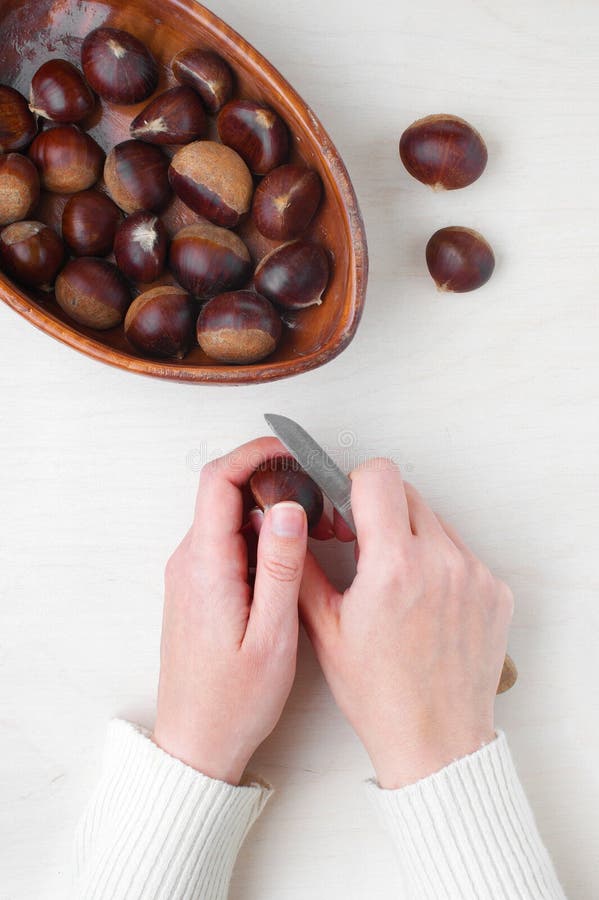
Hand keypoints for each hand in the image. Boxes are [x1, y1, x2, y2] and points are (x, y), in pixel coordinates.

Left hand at [153, 438, 308, 784]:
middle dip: (277, 485)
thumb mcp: (272, 635)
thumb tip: (288, 508)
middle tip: (324, 506)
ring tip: (320, 534)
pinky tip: (295, 560)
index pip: (218, 480)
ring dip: (274, 514)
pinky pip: (230, 543)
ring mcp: (192, 574)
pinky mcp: (200, 587)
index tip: (293, 453)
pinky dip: (263, 538)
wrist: (197, 743)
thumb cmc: (233, 701)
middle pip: (227, 492)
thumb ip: (280, 566)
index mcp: (205, 566)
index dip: (256, 454)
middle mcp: (190, 562)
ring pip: (232, 517)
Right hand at [300, 459, 513, 788]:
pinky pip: (462, 553)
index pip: (379, 476)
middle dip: (381, 510)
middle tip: (365, 548)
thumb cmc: (379, 694)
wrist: (435, 740)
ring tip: (396, 581)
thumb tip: (286, 528)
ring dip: (412, 536)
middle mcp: (441, 561)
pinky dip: (440, 563)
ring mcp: (474, 575)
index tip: (347, 513)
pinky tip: (424, 601)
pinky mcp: (495, 591)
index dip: (355, 485)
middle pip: (408, 493)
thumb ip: (301, 568)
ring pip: (436, 521)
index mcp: (394, 565)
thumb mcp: (325, 629)